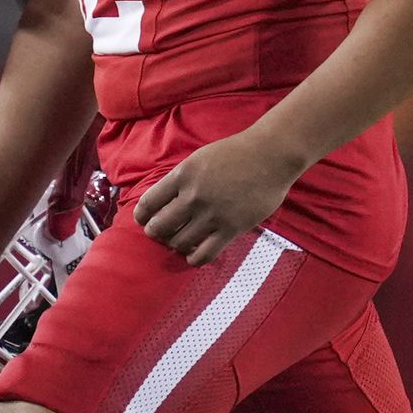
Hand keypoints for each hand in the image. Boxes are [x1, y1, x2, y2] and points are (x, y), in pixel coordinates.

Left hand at [133, 130, 304, 266]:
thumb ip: (182, 178)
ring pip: (179, 242)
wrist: (270, 155)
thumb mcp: (201, 157)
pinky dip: (193, 259)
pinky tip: (192, 256)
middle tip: (160, 233)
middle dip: (155, 232)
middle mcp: (193, 195)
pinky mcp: (231, 228)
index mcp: (183, 174)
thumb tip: (166, 199)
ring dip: (175, 244)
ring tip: (179, 242)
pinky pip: (204, 254)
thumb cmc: (236, 152)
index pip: (149, 202)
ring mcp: (212, 214)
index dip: (142, 215)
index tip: (143, 219)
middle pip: (159, 226)